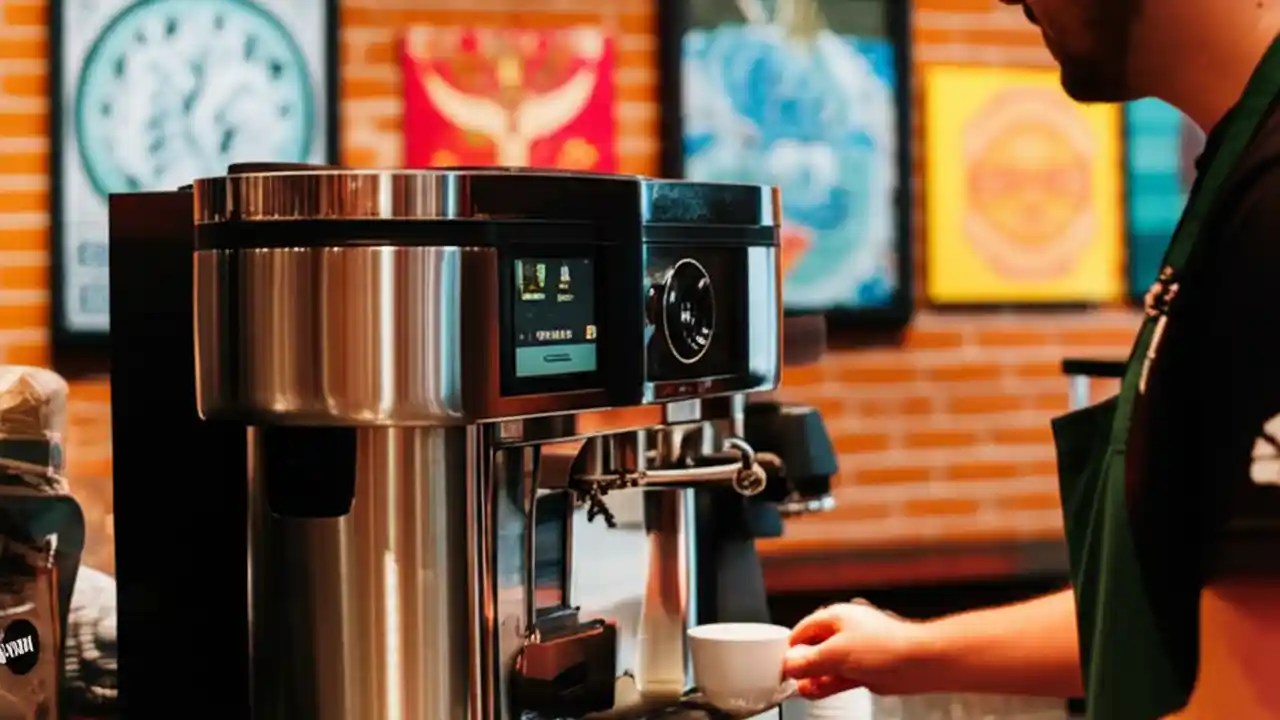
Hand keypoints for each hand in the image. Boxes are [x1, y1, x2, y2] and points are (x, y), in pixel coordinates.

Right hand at [783, 599, 925, 699]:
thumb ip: (809, 661)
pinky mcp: (865, 668)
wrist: (918, 662)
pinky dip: (827, 683)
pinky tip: (816, 691)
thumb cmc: (886, 646)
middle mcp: (845, 631)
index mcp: (836, 616)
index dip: (790, 647)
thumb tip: (789, 664)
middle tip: (789, 678)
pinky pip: (839, 676)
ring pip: (826, 664)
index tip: (779, 663)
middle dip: (802, 664)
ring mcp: (856, 650)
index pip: (803, 630)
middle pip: (814, 647)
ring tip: (800, 688)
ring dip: (813, 677)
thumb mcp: (836, 654)